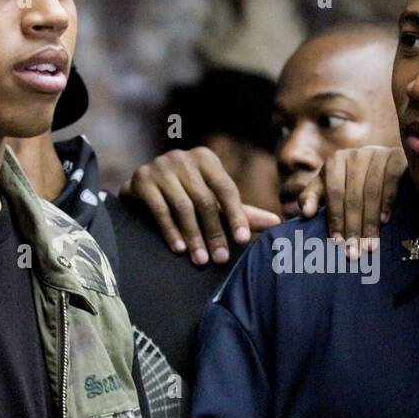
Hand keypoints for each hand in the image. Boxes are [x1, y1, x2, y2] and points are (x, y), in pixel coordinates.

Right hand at [123, 146, 279, 264]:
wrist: (142, 187)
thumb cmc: (186, 194)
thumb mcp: (213, 200)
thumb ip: (242, 212)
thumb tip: (277, 222)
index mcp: (206, 159)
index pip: (226, 189)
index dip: (236, 216)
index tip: (243, 241)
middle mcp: (183, 157)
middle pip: (205, 200)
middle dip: (215, 232)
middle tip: (221, 259)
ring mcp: (160, 166)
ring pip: (183, 207)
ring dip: (194, 236)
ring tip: (201, 260)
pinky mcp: (141, 179)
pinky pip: (159, 209)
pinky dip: (170, 231)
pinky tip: (179, 249)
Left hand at [297, 145, 405, 257]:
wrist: (385, 163)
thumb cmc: (351, 180)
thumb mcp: (328, 186)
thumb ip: (312, 197)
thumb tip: (306, 213)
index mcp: (335, 161)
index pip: (334, 193)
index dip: (335, 218)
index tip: (337, 243)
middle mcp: (356, 154)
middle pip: (353, 196)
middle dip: (353, 227)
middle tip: (354, 252)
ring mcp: (377, 153)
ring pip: (372, 192)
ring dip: (370, 222)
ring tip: (369, 246)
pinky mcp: (397, 157)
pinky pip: (391, 181)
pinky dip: (387, 202)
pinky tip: (384, 222)